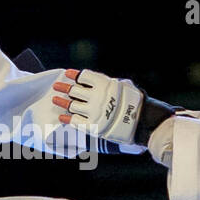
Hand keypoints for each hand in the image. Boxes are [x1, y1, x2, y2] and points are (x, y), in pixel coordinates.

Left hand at [52, 68, 179, 147]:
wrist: (143, 123)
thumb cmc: (137, 103)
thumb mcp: (125, 87)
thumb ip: (110, 83)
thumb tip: (101, 82)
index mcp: (105, 84)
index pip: (84, 76)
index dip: (74, 74)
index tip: (67, 74)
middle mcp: (97, 97)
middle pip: (74, 90)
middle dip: (64, 87)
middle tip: (57, 86)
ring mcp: (94, 111)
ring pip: (72, 105)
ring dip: (62, 102)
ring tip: (55, 99)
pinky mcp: (93, 126)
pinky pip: (75, 121)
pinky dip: (67, 118)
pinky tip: (61, 117)